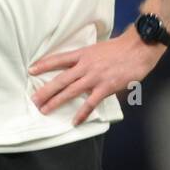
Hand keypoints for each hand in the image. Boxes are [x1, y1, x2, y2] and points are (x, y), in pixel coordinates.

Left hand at [29, 26, 164, 124]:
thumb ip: (87, 59)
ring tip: (44, 109)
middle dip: (45, 90)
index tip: (31, 69)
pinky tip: (74, 121)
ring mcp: (95, 77)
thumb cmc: (120, 48)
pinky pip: (91, 103)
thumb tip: (78, 69)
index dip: (44, 64)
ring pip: (71, 91)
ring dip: (56, 101)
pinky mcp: (106, 87)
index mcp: (82, 54)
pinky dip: (82, 113)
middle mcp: (85, 66)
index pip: (58, 59)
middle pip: (60, 79)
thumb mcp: (97, 48)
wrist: (139, 48)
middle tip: (33, 99)